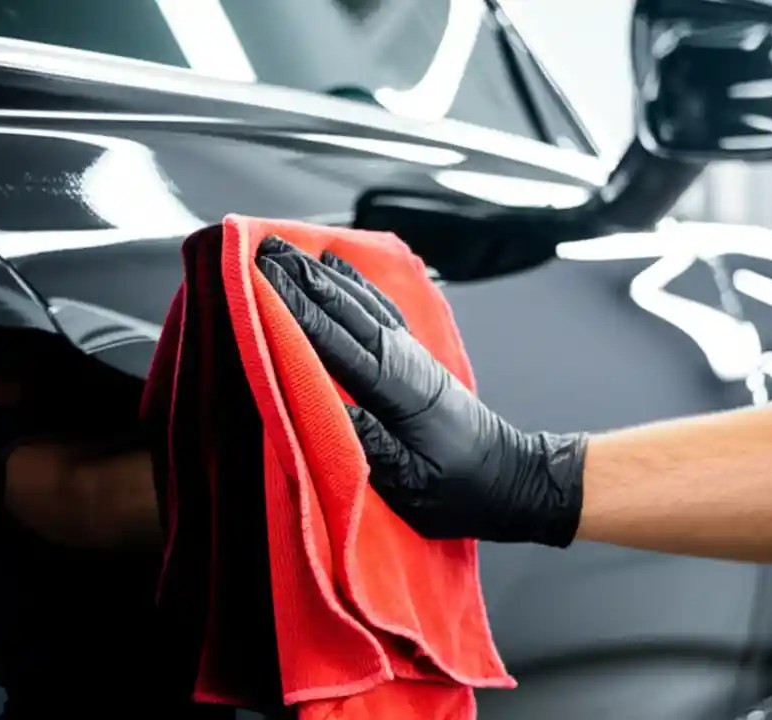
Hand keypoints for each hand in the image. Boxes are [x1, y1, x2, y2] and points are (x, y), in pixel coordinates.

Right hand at [255, 237, 586, 546]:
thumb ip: (373, 445)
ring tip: (285, 249)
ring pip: (360, 302)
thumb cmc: (459, 490)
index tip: (264, 282)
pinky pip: (377, 307)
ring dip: (320, 274)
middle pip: (346, 311)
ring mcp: (411, 353)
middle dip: (302, 279)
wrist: (510, 478)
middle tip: (262, 250)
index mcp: (400, 391)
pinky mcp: (414, 355)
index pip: (339, 343)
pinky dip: (353, 282)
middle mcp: (405, 361)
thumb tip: (329, 408)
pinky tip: (335, 265)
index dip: (300, 311)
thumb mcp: (413, 484)